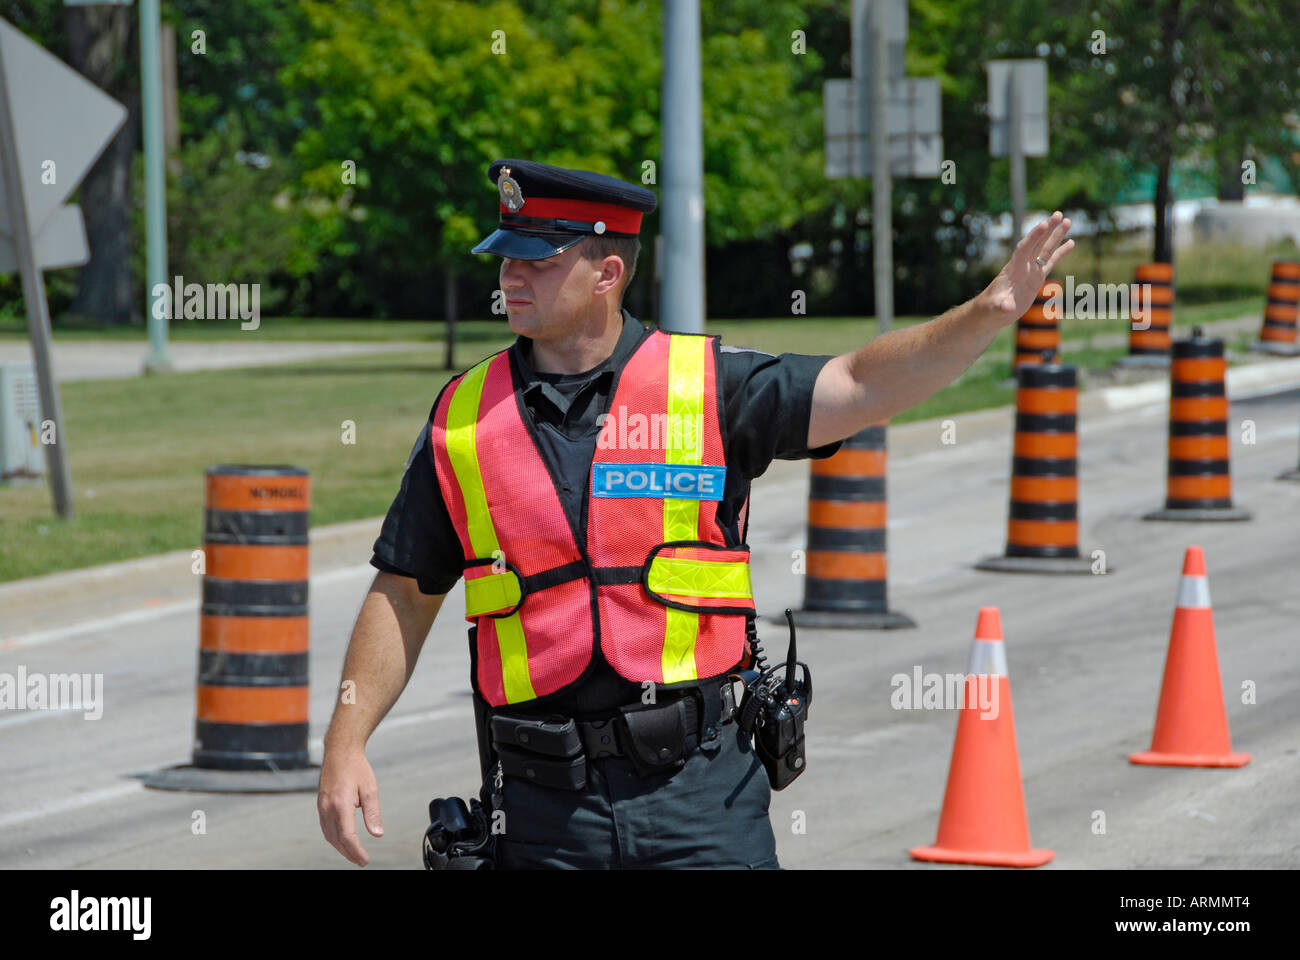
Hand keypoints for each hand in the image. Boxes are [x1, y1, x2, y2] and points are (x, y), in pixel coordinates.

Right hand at [318, 746, 383, 865]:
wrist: (340, 751)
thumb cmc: (356, 768)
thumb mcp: (370, 789)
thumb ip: (373, 813)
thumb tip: (377, 834)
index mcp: (340, 804)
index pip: (347, 836)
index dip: (356, 851)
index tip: (365, 860)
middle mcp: (327, 808)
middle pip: (337, 840)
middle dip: (349, 853)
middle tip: (361, 861)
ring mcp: (322, 807)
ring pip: (329, 835)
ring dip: (340, 848)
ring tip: (353, 854)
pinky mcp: (321, 805)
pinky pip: (326, 827)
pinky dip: (334, 838)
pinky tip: (343, 841)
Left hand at [979, 211, 1074, 325]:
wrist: (991, 312)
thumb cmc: (990, 309)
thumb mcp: (995, 308)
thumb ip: (1002, 306)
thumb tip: (1007, 307)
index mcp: (1013, 270)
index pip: (1024, 249)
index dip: (1033, 237)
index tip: (1043, 224)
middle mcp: (1023, 266)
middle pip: (1036, 244)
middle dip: (1047, 229)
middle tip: (1058, 214)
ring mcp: (1031, 271)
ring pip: (1045, 249)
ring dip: (1056, 235)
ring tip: (1068, 221)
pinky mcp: (1037, 278)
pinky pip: (1051, 262)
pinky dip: (1061, 253)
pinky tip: (1071, 242)